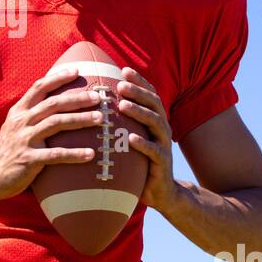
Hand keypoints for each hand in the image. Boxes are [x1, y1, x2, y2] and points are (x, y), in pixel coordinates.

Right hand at [0, 66, 102, 201]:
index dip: (58, 78)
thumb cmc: (9, 150)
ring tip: (100, 119)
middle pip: (53, 104)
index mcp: (19, 111)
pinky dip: (74, 154)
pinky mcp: (29, 159)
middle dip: (77, 98)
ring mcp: (24, 139)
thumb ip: (31, 114)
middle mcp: (21, 122)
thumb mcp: (15, 126)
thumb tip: (54, 102)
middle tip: (97, 97)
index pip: (39, 87)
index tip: (76, 71)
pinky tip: (90, 154)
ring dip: (80, 119)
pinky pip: (56, 154)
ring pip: (56, 123)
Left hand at [116, 67, 181, 214]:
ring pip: (155, 124)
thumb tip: (98, 101)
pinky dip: (143, 144)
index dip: (139, 81)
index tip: (124, 69)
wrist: (160, 192)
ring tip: (123, 105)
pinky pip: (154, 152)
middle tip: (121, 85)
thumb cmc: (139, 162)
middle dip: (138, 92)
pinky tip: (131, 139)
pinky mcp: (162, 164)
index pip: (149, 95)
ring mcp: (164, 145)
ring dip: (139, 112)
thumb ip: (122, 121)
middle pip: (154, 104)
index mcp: (154, 120)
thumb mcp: (132, 138)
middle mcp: (162, 129)